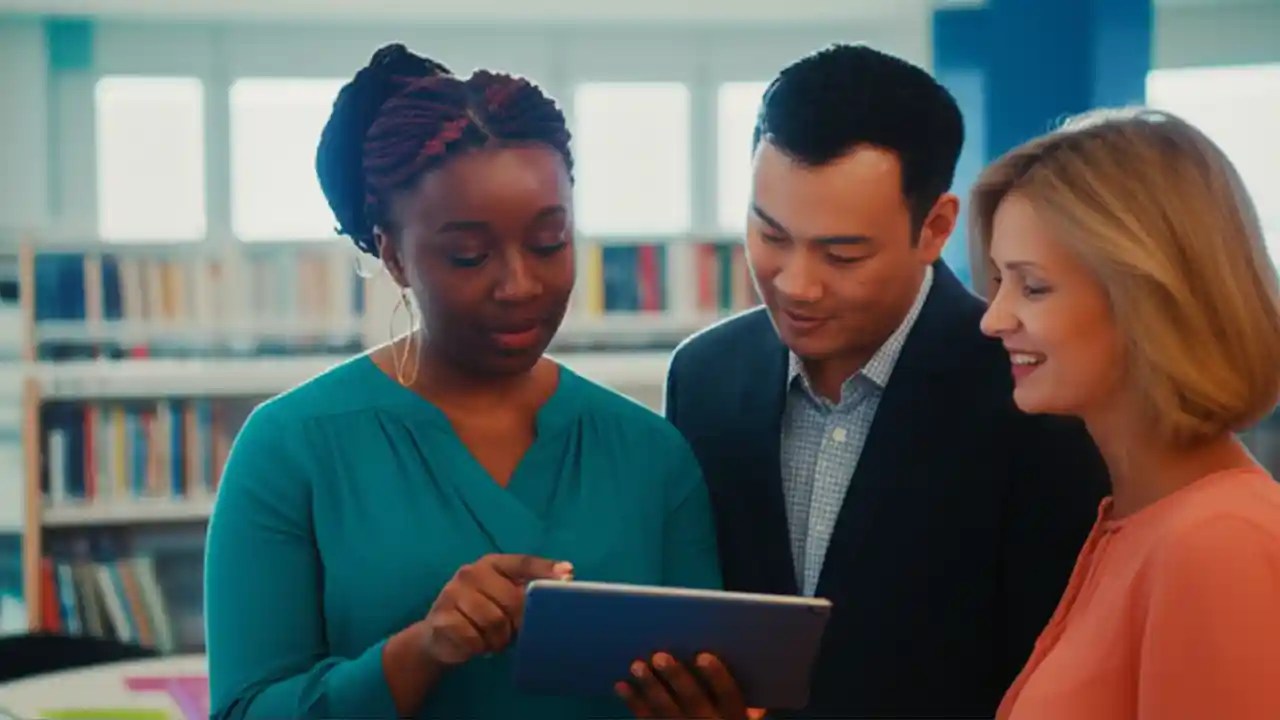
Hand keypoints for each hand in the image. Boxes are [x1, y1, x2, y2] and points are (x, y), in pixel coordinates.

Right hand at [420, 553, 571, 666]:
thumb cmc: (482, 614)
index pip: (523, 563)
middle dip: (516, 623)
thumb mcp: (504, 598)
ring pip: (494, 622)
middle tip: (511, 632)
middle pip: (511, 600)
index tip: (567, 575)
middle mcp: (470, 573)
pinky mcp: (441, 618)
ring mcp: (452, 593)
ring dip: (497, 639)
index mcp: (491, 564)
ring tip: (492, 640)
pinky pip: (474, 638)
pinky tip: (475, 644)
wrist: (439, 635)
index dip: (545, 569)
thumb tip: (567, 577)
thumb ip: (529, 588)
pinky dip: (479, 647)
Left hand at [615, 651, 765, 719]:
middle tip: (660, 656)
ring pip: (665, 711)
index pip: (729, 696)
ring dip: (649, 687)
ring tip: (636, 665)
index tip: (702, 655)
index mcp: (734, 717)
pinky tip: (621, 685)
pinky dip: (633, 702)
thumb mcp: (742, 718)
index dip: (717, 676)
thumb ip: (749, 701)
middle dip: (676, 678)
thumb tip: (751, 667)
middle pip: (693, 701)